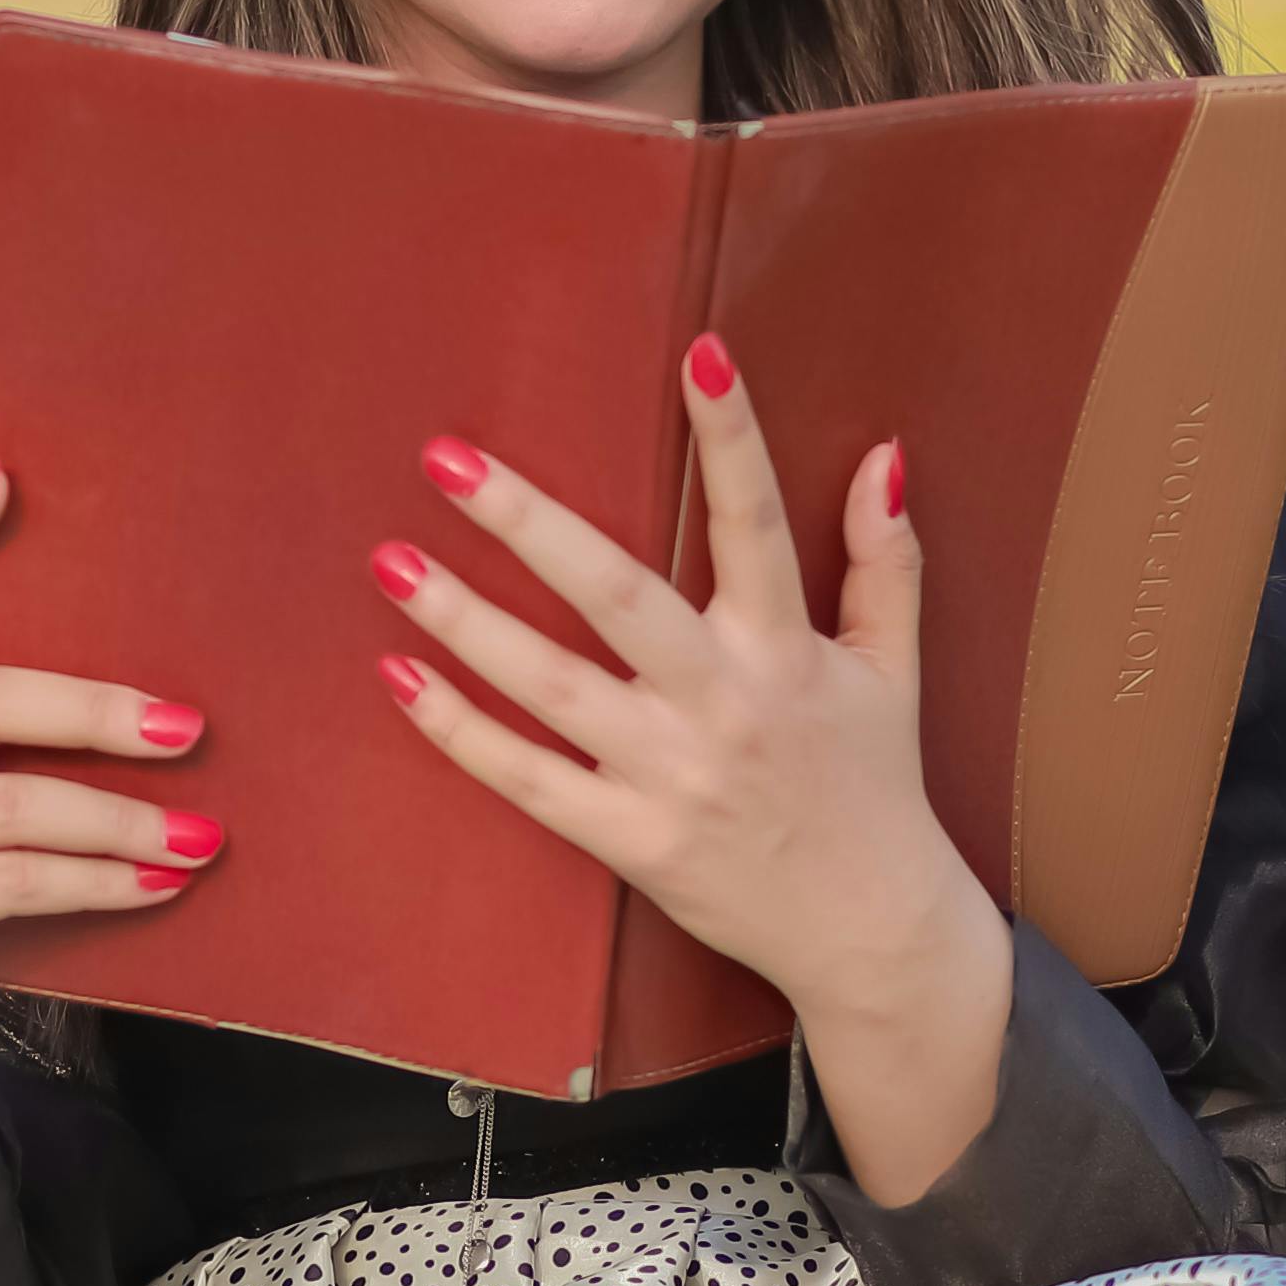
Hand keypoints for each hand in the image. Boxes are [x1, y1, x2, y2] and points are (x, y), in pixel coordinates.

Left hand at [377, 333, 1010, 1192]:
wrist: (873, 934)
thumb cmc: (875, 788)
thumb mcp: (893, 669)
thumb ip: (887, 561)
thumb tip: (884, 456)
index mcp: (787, 649)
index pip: (757, 523)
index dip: (732, 437)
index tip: (700, 352)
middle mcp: (725, 703)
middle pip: (617, 596)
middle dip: (529, 523)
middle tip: (447, 458)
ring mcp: (672, 775)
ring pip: (552, 687)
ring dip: (465, 621)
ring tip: (391, 560)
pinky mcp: (632, 841)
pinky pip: (529, 781)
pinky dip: (460, 732)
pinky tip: (399, 676)